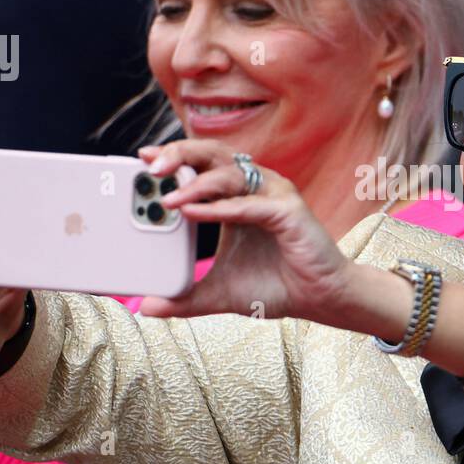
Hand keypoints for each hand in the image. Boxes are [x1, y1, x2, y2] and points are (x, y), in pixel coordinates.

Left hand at [137, 139, 355, 323]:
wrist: (319, 299)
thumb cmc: (275, 286)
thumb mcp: (218, 292)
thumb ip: (184, 297)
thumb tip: (147, 308)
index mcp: (236, 196)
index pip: (201, 165)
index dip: (174, 157)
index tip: (144, 158)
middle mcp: (255, 187)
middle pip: (213, 155)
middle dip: (180, 156)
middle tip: (150, 167)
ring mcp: (273, 195)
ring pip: (230, 174)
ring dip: (196, 184)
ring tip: (167, 199)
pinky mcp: (288, 211)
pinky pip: (249, 205)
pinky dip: (221, 208)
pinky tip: (194, 213)